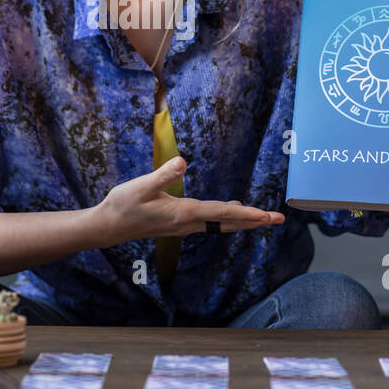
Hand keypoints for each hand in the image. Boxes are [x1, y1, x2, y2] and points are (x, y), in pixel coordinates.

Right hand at [96, 156, 284, 243]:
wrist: (109, 226)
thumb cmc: (123, 205)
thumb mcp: (140, 186)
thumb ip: (163, 174)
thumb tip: (183, 162)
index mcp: (183, 213)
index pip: (221, 214)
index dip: (246, 214)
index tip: (267, 216)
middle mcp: (188, 223)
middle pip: (228, 223)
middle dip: (254, 221)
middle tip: (279, 219)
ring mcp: (184, 226)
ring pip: (221, 224)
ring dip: (243, 221)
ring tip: (263, 217)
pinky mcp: (179, 224)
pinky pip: (211, 222)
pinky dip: (226, 218)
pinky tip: (231, 212)